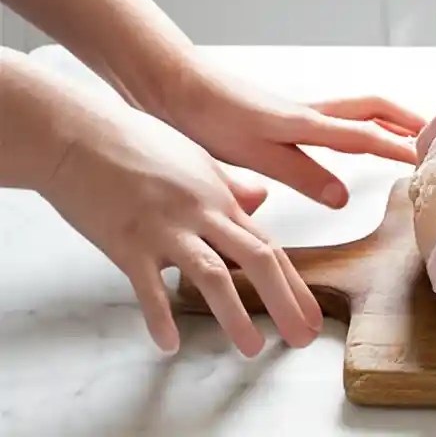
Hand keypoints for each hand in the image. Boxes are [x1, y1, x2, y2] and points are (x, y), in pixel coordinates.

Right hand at [42, 99, 323, 356]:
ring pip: (212, 275)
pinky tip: (169, 344)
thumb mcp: (197, 157)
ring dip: (234, 315)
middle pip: (256, 260)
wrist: (78, 134)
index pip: (268, 246)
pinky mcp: (125, 242)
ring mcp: (164, 230)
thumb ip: (231, 184)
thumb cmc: (135, 142)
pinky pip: (147, 286)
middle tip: (302, 338)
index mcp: (219, 199)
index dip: (294, 284)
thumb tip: (260, 199)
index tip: (311, 314)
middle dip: (284, 303)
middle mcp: (201, 215)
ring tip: (251, 348)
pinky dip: (159, 315)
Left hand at [157, 56, 426, 208]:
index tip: (429, 159)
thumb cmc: (209, 117)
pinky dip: (360, 120)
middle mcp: (310, 112)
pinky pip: (337, 114)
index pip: (367, 136)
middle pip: (373, 108)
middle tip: (435, 132)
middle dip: (407, 119)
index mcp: (307, 123)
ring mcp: (298, 109)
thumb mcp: (255, 156)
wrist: (174, 85)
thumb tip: (344, 197)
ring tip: (408, 131)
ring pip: (357, 107)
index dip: (400, 148)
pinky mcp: (283, 113)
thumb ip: (302, 174)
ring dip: (388, 117)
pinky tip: (352, 134)